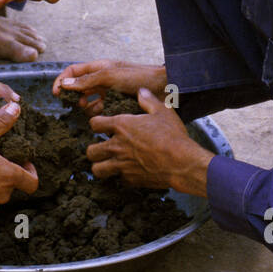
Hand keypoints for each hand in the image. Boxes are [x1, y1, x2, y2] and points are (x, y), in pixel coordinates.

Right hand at [51, 60, 167, 116]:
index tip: (56, 94)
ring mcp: (110, 91)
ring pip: (90, 100)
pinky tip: (103, 116)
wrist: (165, 87)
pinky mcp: (118, 103)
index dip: (62, 81)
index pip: (73, 72)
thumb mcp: (110, 77)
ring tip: (94, 111)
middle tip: (80, 105)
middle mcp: (102, 78)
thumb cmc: (138, 77)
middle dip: (76, 97)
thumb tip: (64, 84)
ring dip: (88, 107)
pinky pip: (102, 109)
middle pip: (79, 87)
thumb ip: (87, 80)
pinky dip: (99, 113)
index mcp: (99, 67)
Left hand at [87, 89, 211, 195]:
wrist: (182, 163)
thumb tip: (141, 91)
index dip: (97, 124)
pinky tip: (129, 172)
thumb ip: (148, 100)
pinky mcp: (130, 179)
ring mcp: (121, 165)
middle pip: (90, 151)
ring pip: (97, 170)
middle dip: (94, 149)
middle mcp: (116, 146)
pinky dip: (121, 177)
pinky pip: (118, 179)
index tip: (102, 126)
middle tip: (103, 148)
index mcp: (121, 126)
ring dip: (101, 166)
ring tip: (108, 163)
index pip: (94, 124)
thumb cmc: (172, 136)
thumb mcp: (163, 111)